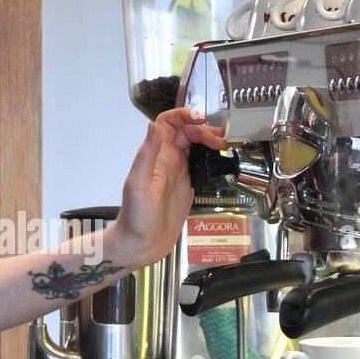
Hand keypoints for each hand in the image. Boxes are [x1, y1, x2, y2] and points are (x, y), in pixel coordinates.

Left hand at [113, 107, 227, 265]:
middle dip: (203, 130)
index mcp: (154, 156)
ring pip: (194, 145)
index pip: (167, 123)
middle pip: (186, 132)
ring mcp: (176, 172)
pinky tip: (218, 159)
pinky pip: (199, 163)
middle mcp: (165, 160)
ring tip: (223, 143)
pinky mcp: (186, 185)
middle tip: (219, 139)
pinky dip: (210, 157)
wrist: (141, 243)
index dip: (183, 115)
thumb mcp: (139, 183)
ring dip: (208, 140)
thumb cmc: (136, 217)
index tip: (200, 118)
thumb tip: (152, 126)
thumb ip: (147, 153)